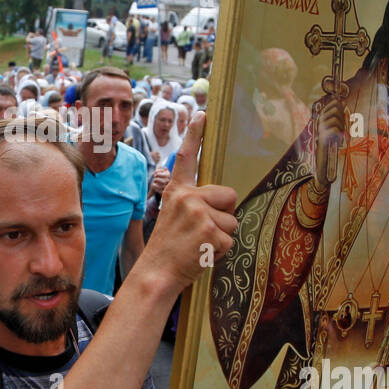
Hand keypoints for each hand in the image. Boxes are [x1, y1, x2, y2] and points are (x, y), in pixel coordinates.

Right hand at [143, 112, 237, 291]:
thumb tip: (224, 200)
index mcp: (177, 192)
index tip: (202, 114)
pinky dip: (220, 252)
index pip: (187, 158)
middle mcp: (187, 198)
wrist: (156, 273)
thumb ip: (194, 203)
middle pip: (229, 196)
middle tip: (200, 232)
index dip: (194, 135)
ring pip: (232, 222)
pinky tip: (200, 254)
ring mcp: (198, 214)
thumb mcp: (175, 217)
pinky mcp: (209, 232)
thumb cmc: (169, 248)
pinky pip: (230, 240)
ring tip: (198, 245)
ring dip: (220, 237)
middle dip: (224, 215)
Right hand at [313, 94, 345, 188]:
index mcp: (321, 119)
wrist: (325, 162)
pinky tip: (337, 141)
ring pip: (335, 120)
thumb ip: (338, 115)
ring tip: (339, 136)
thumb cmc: (332, 144)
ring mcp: (320, 130)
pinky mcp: (322, 138)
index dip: (337, 105)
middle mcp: (319, 123)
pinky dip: (339, 135)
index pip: (330, 105)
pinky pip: (335, 130)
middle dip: (341, 117)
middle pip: (334, 110)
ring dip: (341, 127)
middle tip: (341, 128)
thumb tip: (342, 101)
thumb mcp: (336, 127)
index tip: (342, 106)